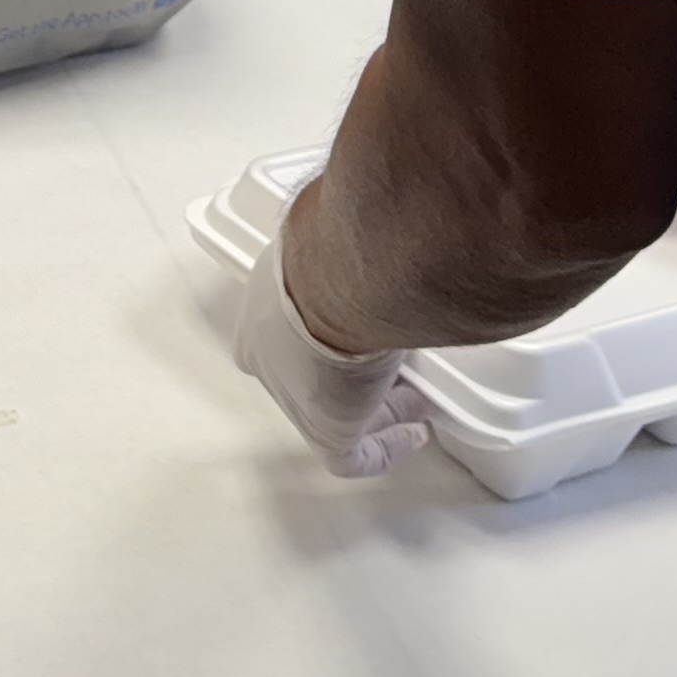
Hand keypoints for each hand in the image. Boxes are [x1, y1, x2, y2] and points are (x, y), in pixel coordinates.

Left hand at [232, 238, 426, 477]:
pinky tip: (414, 435)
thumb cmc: (333, 248)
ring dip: (377, 410)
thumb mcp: (331, 231)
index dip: (325, 341)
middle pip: (313, 378)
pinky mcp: (325, 432)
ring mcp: (295, 399)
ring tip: (414, 403)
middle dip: (354, 376)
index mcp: (262, 312)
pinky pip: (353, 457)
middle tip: (394, 371)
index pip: (285, 336)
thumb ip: (349, 237)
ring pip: (337, 413)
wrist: (339, 277)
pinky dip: (385, 449)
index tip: (360, 335)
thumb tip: (375, 219)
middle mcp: (270, 358)